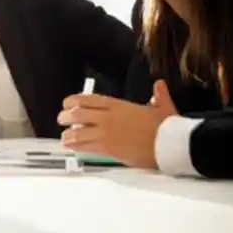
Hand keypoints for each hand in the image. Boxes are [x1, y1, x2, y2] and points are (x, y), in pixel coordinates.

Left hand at [58, 81, 177, 169]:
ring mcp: (106, 132)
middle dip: (65, 116)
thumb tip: (159, 84)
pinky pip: (85, 146)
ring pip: (77, 131)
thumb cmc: (167, 127)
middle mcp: (108, 117)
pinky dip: (75, 146)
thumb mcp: (163, 107)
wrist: (170, 145)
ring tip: (64, 138)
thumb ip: (158, 95)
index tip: (67, 104)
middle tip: (62, 120)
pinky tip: (71, 147)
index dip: (73, 101)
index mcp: (118, 105)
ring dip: (68, 134)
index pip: (88, 99)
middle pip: (77, 113)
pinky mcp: (108, 148)